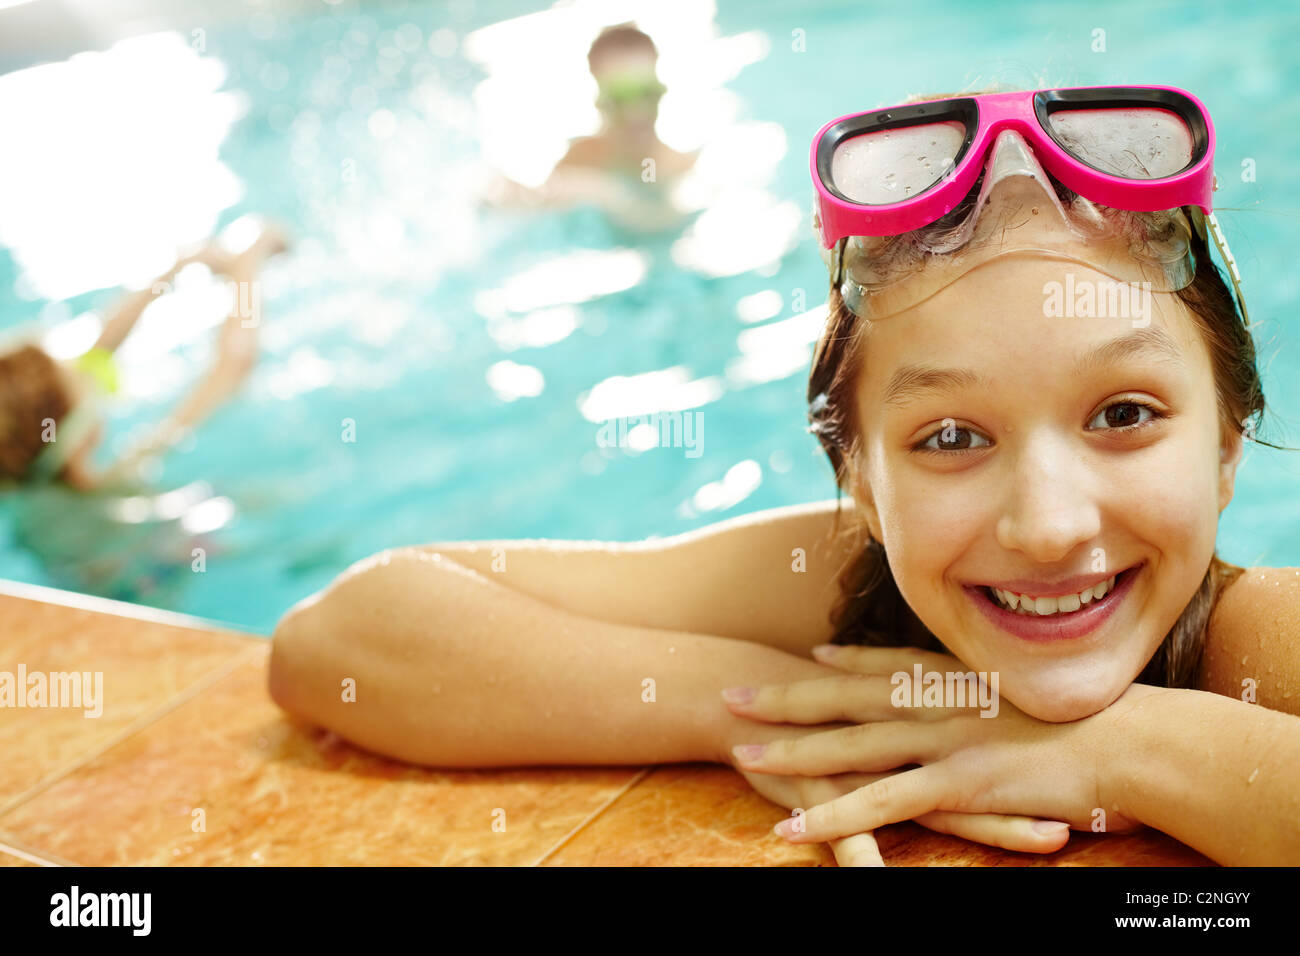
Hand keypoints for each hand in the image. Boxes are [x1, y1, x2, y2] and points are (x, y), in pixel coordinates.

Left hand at [726, 644, 1153, 845]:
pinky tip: (792, 829)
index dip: (845, 661)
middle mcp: (942, 699)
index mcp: (962, 678)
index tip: (806, 654)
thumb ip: (999, 696)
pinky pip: (880, 802)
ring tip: (740, 757)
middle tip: (735, 694)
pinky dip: (832, 816)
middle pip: (848, 696)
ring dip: (791, 754)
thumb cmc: (1096, 723)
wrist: (1136, 742)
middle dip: (788, 697)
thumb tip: (987, 696)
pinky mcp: (957, 782)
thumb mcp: (1039, 695)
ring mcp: (946, 738)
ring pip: (851, 745)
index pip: (890, 663)